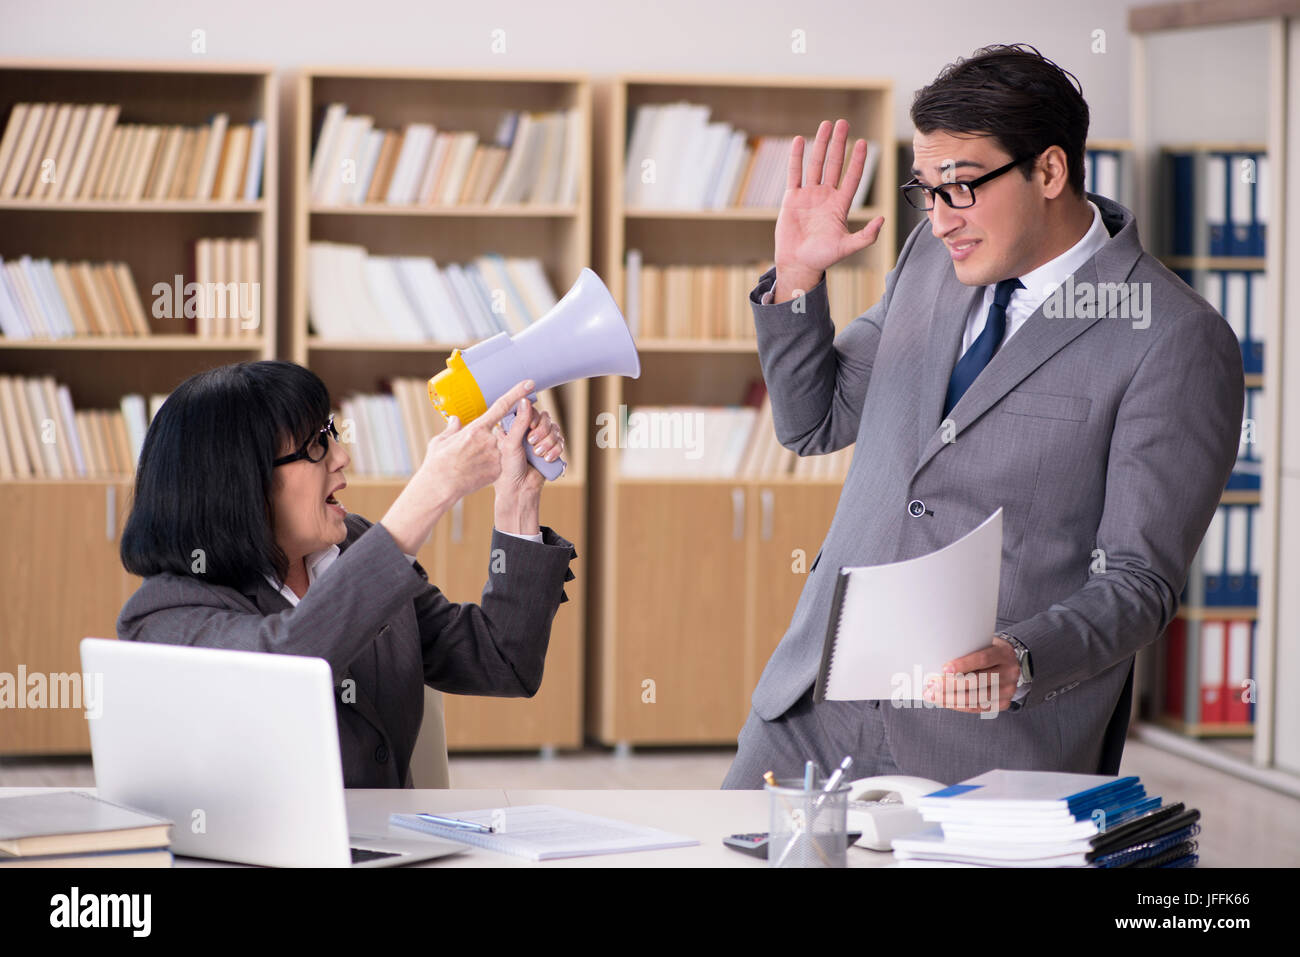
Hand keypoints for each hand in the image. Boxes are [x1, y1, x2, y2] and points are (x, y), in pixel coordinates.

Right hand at [421, 379, 536, 502]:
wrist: (441, 486)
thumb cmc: (438, 462)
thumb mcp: (442, 440)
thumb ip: (452, 428)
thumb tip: (456, 420)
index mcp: (476, 428)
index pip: (502, 406)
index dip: (518, 394)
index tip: (529, 384)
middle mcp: (489, 440)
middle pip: (500, 431)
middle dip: (490, 438)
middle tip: (473, 449)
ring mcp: (496, 456)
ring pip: (499, 448)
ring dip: (489, 452)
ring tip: (470, 462)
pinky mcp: (498, 470)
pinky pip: (498, 462)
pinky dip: (490, 464)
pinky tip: (475, 471)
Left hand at [494, 393, 564, 497]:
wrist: (519, 489)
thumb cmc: (508, 468)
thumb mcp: (511, 443)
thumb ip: (519, 422)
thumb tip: (524, 400)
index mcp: (515, 426)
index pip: (530, 410)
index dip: (533, 417)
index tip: (529, 427)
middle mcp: (528, 431)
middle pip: (545, 418)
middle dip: (541, 431)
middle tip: (532, 442)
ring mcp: (540, 440)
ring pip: (554, 430)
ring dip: (548, 442)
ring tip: (538, 454)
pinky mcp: (550, 449)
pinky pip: (560, 442)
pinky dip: (556, 449)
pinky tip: (547, 458)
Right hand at [773, 119, 884, 301]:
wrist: (798, 263)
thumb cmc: (823, 258)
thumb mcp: (848, 247)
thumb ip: (866, 235)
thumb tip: (882, 219)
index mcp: (840, 205)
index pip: (852, 177)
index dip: (857, 160)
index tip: (863, 142)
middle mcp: (825, 196)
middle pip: (834, 164)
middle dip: (838, 144)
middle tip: (843, 123)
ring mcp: (808, 195)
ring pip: (815, 164)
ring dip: (820, 145)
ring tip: (825, 125)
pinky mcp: (792, 198)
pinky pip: (794, 174)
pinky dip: (796, 158)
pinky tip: (799, 141)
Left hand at [921, 634, 1019, 713]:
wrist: (1008, 662)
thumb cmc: (986, 650)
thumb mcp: (981, 643)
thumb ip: (966, 650)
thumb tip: (936, 659)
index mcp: (1004, 653)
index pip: (983, 659)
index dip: (963, 665)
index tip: (944, 669)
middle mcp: (1009, 672)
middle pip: (978, 681)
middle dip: (952, 685)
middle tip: (932, 685)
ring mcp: (1008, 690)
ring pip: (976, 698)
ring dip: (951, 698)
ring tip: (933, 696)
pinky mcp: (1004, 703)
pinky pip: (978, 707)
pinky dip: (959, 705)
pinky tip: (944, 702)